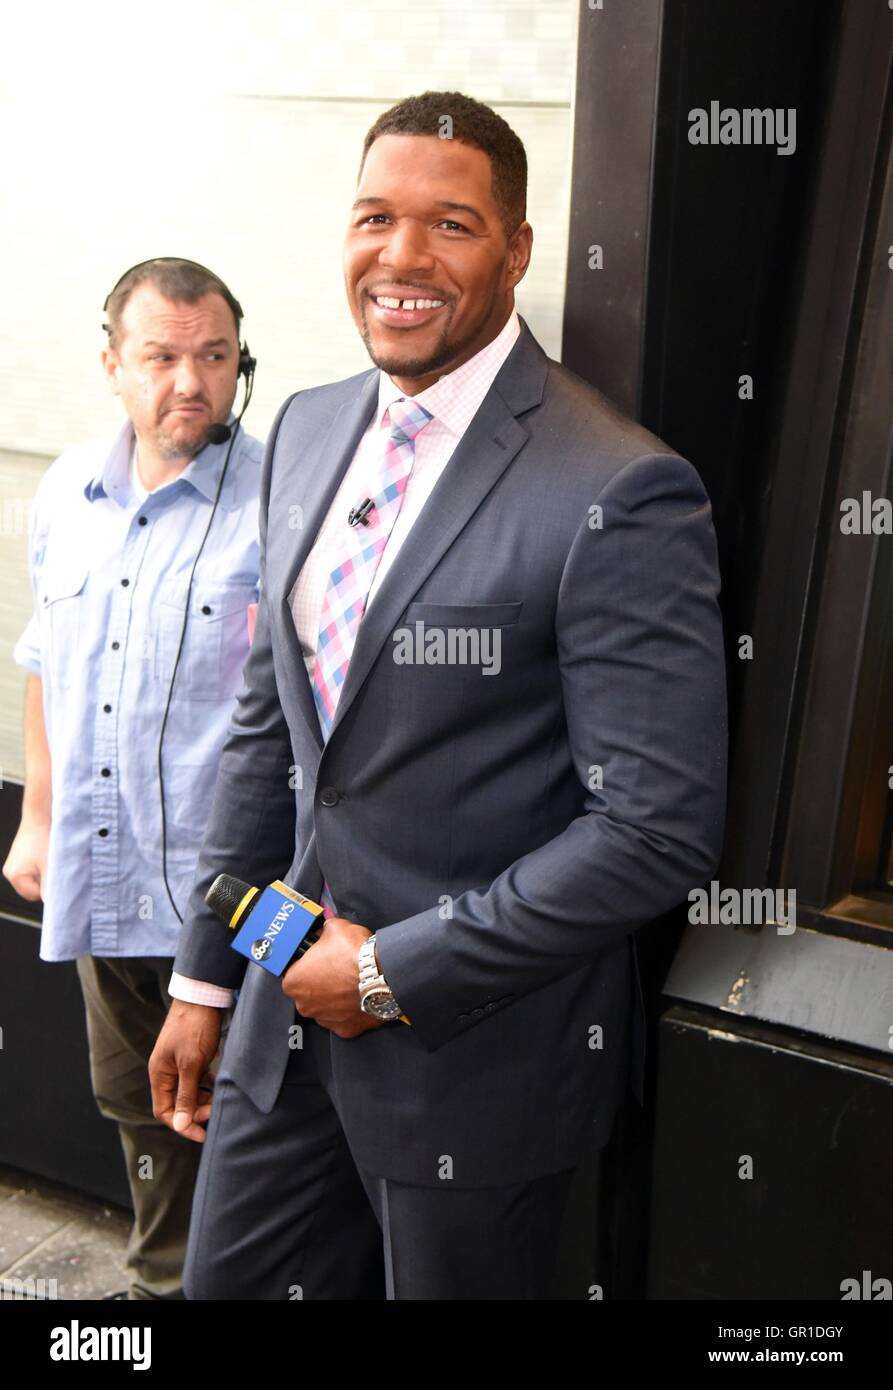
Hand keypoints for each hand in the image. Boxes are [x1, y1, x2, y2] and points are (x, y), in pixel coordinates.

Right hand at [3, 820, 49, 902]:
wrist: (39, 817)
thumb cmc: (43, 838)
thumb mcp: (50, 866)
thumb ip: (50, 887)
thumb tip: (54, 903)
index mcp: (15, 875)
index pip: (34, 896)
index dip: (48, 890)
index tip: (57, 881)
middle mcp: (10, 872)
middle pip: (31, 890)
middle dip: (44, 883)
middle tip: (53, 869)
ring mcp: (13, 865)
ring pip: (32, 881)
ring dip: (42, 875)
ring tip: (48, 861)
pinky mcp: (18, 859)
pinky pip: (30, 872)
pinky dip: (39, 868)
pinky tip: (44, 858)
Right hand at [149, 1000, 222, 1142]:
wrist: (202, 996)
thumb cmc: (194, 1028)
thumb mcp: (191, 1064)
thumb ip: (185, 1095)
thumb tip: (179, 1125)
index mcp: (159, 1074)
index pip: (165, 1111)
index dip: (182, 1125)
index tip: (202, 1133)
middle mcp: (166, 1071)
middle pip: (178, 1103)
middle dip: (196, 1110)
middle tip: (216, 1109)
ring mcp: (178, 1063)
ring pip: (189, 1092)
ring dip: (203, 1099)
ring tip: (220, 1098)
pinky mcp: (191, 1056)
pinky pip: (197, 1079)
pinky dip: (207, 1085)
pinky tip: (219, 1084)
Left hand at [281, 917, 385, 1039]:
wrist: (383, 976)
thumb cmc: (355, 956)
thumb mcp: (334, 928)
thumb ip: (323, 930)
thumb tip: (325, 929)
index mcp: (294, 981)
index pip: (293, 971)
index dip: (307, 962)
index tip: (317, 958)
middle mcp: (305, 1005)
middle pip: (308, 991)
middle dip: (320, 981)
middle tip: (336, 967)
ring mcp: (325, 1019)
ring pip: (325, 1006)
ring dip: (334, 996)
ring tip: (350, 981)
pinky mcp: (345, 1029)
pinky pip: (343, 1018)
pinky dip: (349, 1009)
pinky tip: (357, 995)